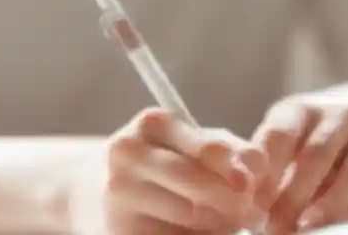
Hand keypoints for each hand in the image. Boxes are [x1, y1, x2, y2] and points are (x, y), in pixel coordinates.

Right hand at [66, 108, 269, 234]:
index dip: (237, 171)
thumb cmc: (160, 161)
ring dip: (218, 225)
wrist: (90, 191)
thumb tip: (257, 172)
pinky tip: (198, 233)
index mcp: (152, 124)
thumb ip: (228, 150)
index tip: (253, 188)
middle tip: (253, 216)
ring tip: (224, 223)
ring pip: (189, 218)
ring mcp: (118, 195)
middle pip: (195, 185)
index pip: (207, 149)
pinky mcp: (117, 232)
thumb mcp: (188, 142)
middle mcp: (128, 155)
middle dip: (233, 204)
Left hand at [252, 94, 347, 232]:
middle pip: (317, 154)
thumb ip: (261, 158)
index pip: (282, 134)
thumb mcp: (284, 137)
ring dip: (331, 200)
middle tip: (273, 227)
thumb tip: (238, 184)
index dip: (265, 169)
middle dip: (292, 194)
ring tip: (307, 227)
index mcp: (305, 108)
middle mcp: (345, 113)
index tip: (252, 202)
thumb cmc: (311, 138)